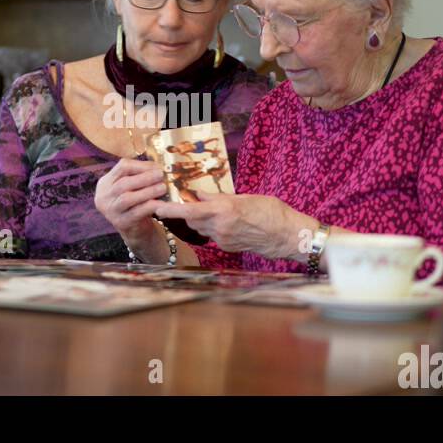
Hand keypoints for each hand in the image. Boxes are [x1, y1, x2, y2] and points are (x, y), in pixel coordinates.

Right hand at [95, 159, 166, 239]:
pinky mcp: (120, 223)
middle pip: (123, 183)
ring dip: (147, 191)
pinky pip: (136, 213)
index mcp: (105, 183)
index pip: (121, 167)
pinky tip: (161, 203)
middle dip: (144, 178)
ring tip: (163, 187)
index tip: (156, 166)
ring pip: (127, 198)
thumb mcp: (132, 188)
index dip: (140, 165)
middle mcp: (104, 197)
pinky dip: (150, 206)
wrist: (134, 229)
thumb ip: (139, 176)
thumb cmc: (135, 203)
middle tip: (160, 175)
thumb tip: (158, 167)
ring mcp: (110, 211)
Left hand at [154, 192, 314, 257]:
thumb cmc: (271, 212)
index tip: (156, 206)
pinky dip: (212, 227)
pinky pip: (212, 235)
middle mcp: (220, 227)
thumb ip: (218, 198)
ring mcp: (223, 239)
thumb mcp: (244, 197)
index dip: (170, 209)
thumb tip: (198, 195)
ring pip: (201, 228)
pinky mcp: (227, 247)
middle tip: (185, 200)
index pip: (188, 211)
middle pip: (192, 220)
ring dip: (200, 219)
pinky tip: (225, 221)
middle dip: (186, 211)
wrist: (287, 235)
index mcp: (224, 211)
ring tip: (212, 209)